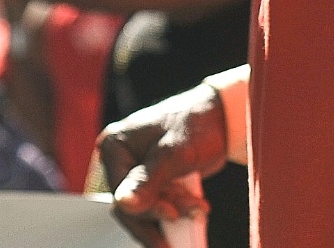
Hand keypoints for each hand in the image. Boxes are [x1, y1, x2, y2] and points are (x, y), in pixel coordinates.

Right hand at [96, 84, 228, 247]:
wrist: (218, 118)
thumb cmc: (195, 125)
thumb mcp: (173, 153)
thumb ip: (147, 180)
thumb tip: (124, 203)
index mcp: (115, 146)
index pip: (120, 193)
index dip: (146, 209)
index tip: (174, 215)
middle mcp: (119, 159)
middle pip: (130, 205)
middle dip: (162, 214)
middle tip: (191, 214)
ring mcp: (134, 170)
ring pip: (145, 209)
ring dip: (173, 213)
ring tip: (199, 207)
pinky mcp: (149, 180)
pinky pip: (156, 205)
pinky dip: (177, 209)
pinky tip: (196, 205)